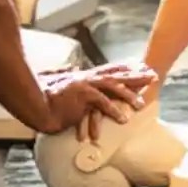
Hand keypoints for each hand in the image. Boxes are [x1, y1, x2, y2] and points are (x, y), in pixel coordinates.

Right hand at [39, 61, 156, 138]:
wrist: (33, 102)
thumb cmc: (44, 96)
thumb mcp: (59, 83)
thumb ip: (67, 75)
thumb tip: (71, 69)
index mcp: (85, 76)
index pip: (111, 70)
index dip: (127, 69)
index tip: (142, 67)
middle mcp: (87, 78)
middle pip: (117, 76)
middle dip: (136, 76)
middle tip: (153, 76)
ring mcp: (84, 86)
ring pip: (112, 88)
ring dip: (128, 96)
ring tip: (141, 104)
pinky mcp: (80, 97)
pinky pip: (100, 104)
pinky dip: (112, 110)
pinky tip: (123, 119)